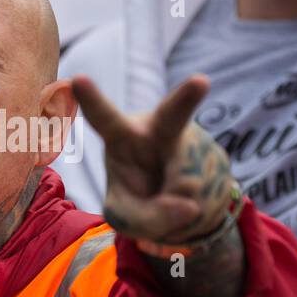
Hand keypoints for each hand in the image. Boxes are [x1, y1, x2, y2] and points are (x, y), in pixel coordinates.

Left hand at [71, 73, 234, 243]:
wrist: (178, 204)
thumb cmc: (138, 197)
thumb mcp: (124, 214)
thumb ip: (142, 216)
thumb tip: (190, 206)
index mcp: (124, 135)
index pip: (104, 118)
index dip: (91, 100)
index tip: (77, 79)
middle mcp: (161, 129)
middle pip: (174, 115)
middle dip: (187, 96)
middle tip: (200, 81)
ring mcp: (195, 142)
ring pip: (188, 184)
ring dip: (178, 208)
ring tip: (170, 201)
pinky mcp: (218, 159)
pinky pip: (207, 198)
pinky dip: (196, 215)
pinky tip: (190, 204)